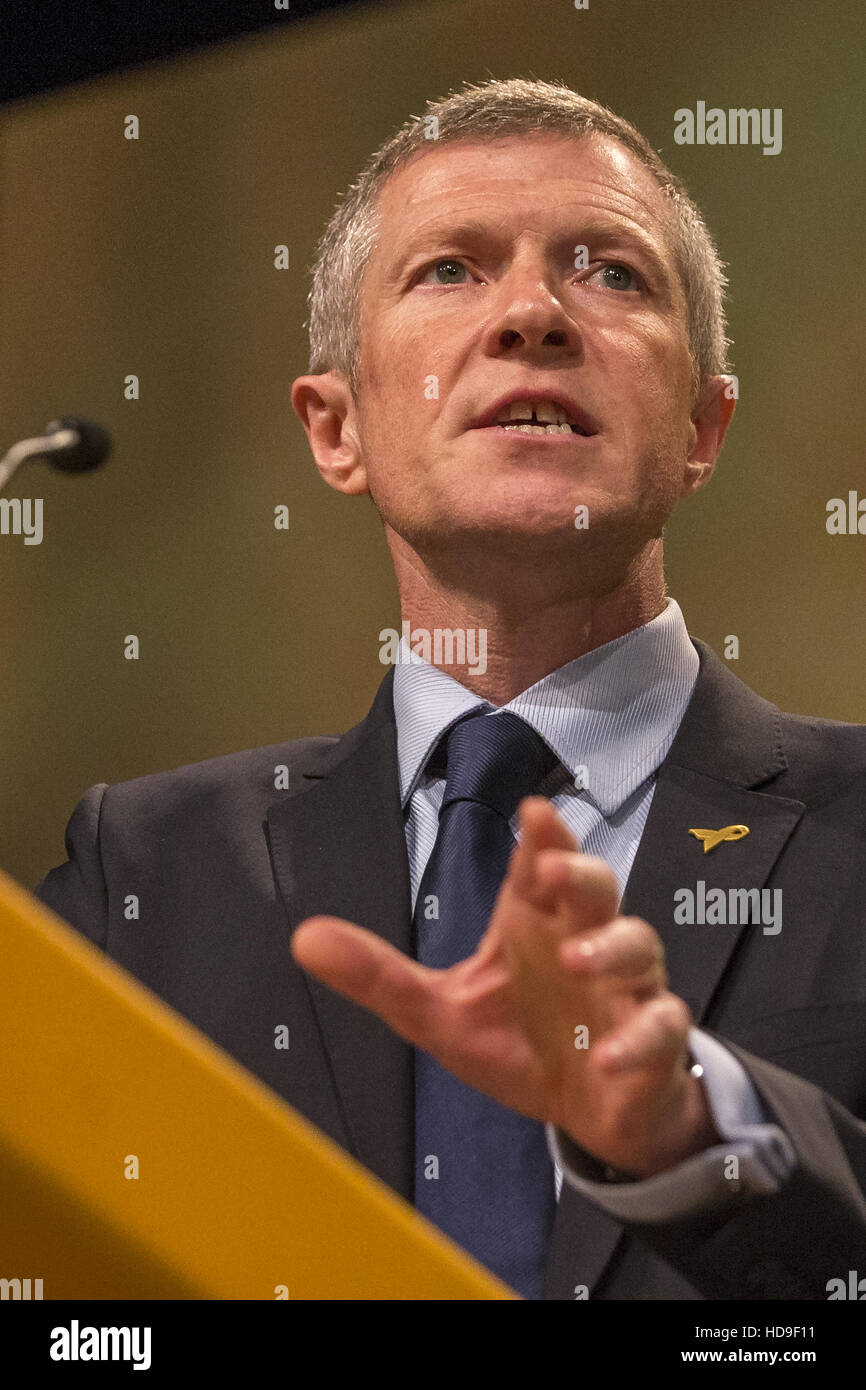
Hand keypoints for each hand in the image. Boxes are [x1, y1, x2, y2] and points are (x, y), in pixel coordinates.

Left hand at [290, 796, 719, 1176]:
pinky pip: (660, 1026)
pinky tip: (606, 1054)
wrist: (589, 1108)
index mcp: (533, 922)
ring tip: (572, 960)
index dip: (543, 836)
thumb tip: (301, 937)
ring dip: (609, 948)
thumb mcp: (439, 1011)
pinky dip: (638, 1039)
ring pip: (637, 943)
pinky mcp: (652, 1038)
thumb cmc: (521, 1040)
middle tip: (552, 870)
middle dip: (579, 871)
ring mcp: (624, 987)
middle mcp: (584, 940)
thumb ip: (378, 975)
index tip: (532, 811)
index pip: (541, 864)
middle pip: (596, 886)